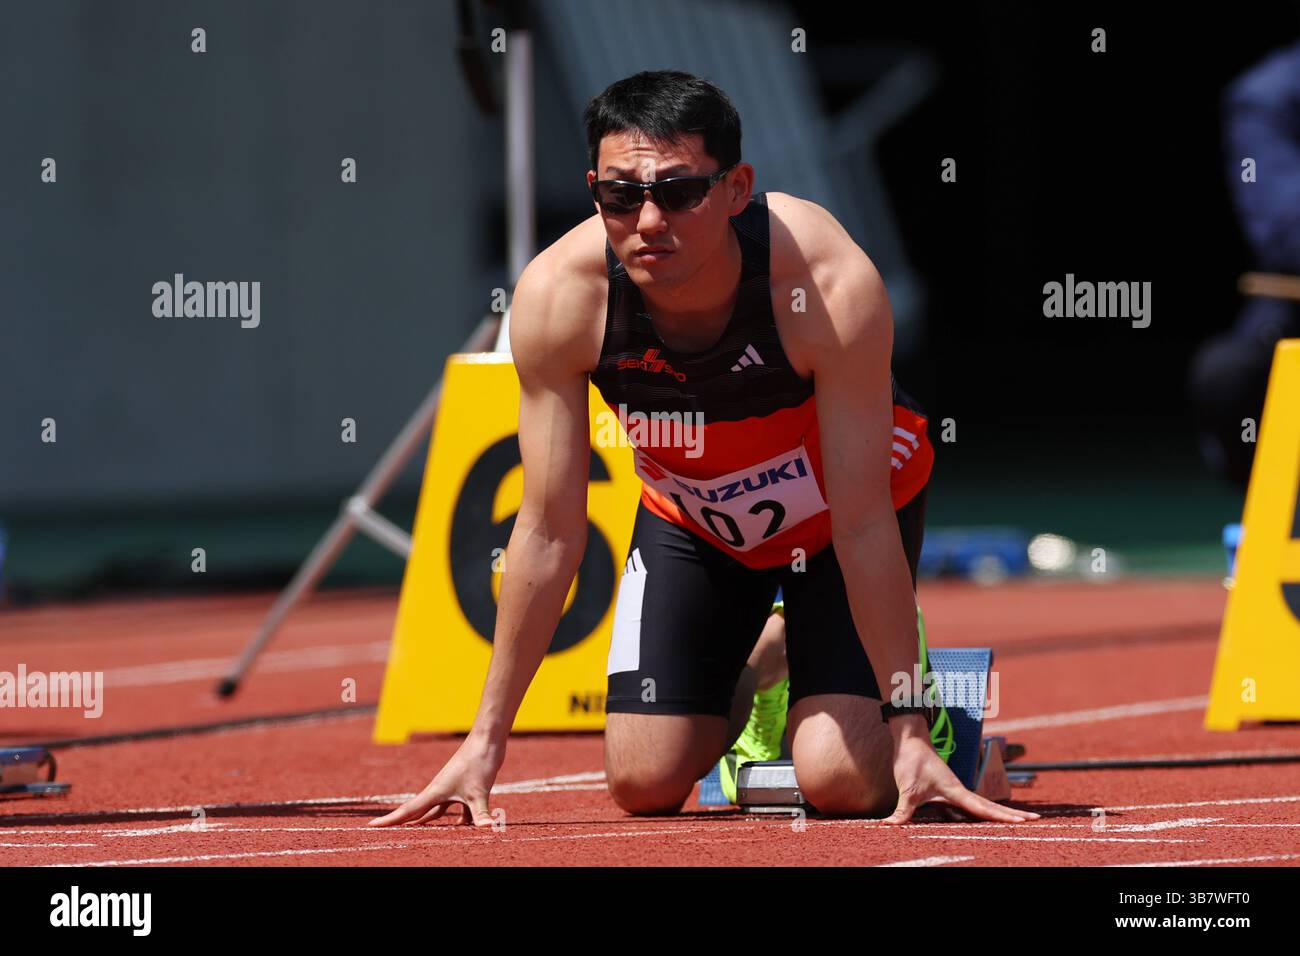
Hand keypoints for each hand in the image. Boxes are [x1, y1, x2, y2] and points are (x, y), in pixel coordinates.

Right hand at [367, 734, 505, 827]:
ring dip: (429, 822)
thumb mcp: (479, 792)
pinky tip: (462, 827)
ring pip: (436, 811)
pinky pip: (456, 808)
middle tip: (386, 832)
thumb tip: (487, 829)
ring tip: (419, 834)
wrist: (487, 739)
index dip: (389, 820)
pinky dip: (458, 818)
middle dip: (403, 823)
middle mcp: (439, 791)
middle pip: (417, 812)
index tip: (370, 826)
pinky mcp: (464, 787)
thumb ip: (481, 814)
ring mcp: (451, 789)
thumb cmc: (478, 761)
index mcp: (435, 792)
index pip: (408, 811)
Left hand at [883, 717, 1039, 824]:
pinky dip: (983, 809)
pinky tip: (988, 814)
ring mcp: (956, 788)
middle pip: (991, 806)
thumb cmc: (911, 760)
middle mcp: (960, 789)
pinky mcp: (948, 787)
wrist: (910, 738)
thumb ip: (901, 812)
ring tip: (1020, 820)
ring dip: (1000, 811)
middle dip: (1011, 814)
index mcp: (956, 791)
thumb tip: (890, 827)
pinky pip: (971, 801)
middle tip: (1035, 821)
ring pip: (983, 803)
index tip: (1023, 821)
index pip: (983, 808)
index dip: (1002, 817)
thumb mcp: (905, 789)